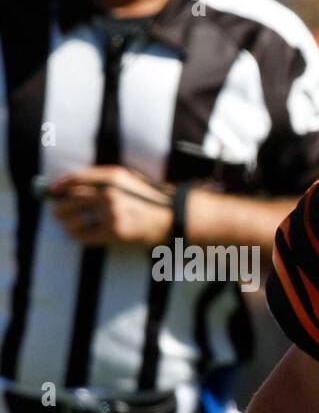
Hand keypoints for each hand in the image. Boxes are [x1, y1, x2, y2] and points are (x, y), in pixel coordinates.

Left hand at [48, 166, 173, 247]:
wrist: (173, 219)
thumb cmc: (151, 200)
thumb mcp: (130, 179)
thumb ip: (106, 178)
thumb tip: (75, 186)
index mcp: (113, 176)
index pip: (77, 178)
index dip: (60, 184)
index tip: (52, 190)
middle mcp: (110, 192)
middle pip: (71, 198)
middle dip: (60, 207)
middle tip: (57, 212)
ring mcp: (112, 212)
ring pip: (74, 218)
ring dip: (65, 223)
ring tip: (66, 225)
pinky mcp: (115, 231)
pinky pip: (85, 234)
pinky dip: (77, 236)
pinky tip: (79, 235)